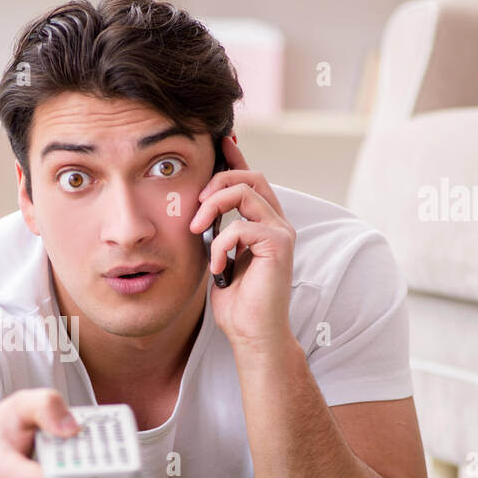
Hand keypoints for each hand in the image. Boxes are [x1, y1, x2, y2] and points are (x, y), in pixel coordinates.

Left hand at [188, 135, 296, 356]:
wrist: (252, 334)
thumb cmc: (236, 302)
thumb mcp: (218, 258)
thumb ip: (217, 232)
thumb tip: (199, 212)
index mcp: (264, 222)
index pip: (251, 179)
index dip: (235, 158)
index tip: (218, 142)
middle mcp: (277, 222)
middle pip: (251, 176)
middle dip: (219, 179)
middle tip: (196, 204)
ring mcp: (281, 232)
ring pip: (246, 192)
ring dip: (213, 206)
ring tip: (197, 230)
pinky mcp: (279, 245)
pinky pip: (242, 226)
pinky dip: (221, 244)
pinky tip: (216, 267)